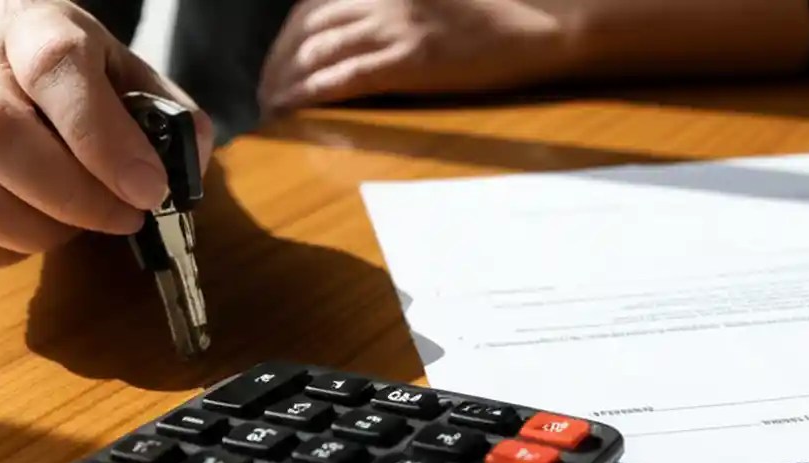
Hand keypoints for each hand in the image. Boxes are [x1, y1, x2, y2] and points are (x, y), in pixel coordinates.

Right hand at [0, 0, 214, 266]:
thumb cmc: (79, 77)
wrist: (3, 53)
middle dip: (72, 195)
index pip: (54, 68)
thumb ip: (167, 122)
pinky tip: (38, 229)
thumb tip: (177, 178)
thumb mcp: (133, 78)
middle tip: (125, 217)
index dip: (103, 138)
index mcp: (32, 26)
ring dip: (35, 228)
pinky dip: (6, 250)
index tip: (148, 189)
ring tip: (77, 223)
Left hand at [257, 0, 575, 112]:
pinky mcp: (411, 62)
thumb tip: (361, 31)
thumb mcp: (435, 2)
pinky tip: (292, 108)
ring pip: (319, 52)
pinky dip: (310, 93)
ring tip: (272, 105)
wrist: (542, 25)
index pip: (317, 4)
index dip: (288, 35)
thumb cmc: (497, 16)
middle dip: (278, 61)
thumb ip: (394, 9)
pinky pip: (345, 77)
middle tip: (266, 90)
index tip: (277, 61)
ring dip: (286, 80)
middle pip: (309, 28)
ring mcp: (397, 28)